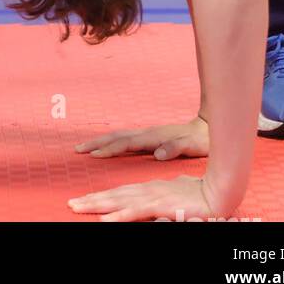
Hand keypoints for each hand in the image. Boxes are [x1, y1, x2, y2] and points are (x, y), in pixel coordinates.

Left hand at [68, 174, 216, 221]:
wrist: (220, 191)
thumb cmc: (199, 194)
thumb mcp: (174, 196)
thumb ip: (160, 200)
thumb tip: (153, 207)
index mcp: (148, 188)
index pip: (119, 192)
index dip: (100, 196)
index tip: (82, 200)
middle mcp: (146, 190)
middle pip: (114, 195)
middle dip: (91, 200)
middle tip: (70, 204)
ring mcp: (152, 196)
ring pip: (119, 201)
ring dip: (97, 205)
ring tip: (78, 208)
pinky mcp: (161, 205)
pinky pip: (136, 211)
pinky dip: (119, 216)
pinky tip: (105, 221)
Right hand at [75, 115, 208, 160]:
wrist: (206, 128)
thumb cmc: (199, 140)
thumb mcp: (191, 146)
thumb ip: (174, 148)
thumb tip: (157, 153)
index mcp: (153, 137)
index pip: (126, 143)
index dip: (110, 149)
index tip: (94, 155)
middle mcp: (146, 133)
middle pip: (116, 136)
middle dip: (96, 142)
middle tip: (77, 149)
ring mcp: (146, 133)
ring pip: (117, 136)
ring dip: (99, 141)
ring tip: (83, 147)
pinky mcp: (148, 137)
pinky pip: (124, 139)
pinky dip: (110, 142)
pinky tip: (104, 147)